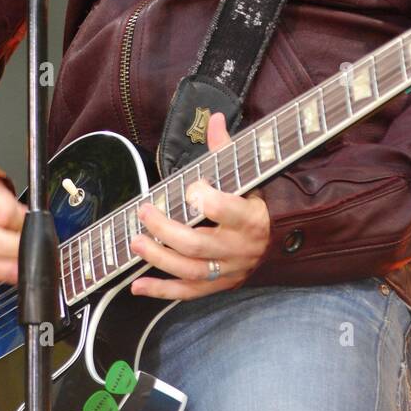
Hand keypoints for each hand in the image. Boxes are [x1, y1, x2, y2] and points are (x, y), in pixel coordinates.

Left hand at [129, 113, 271, 300]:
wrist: (274, 240)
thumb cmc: (253, 204)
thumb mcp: (246, 177)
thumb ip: (226, 150)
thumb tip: (216, 118)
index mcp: (249, 218)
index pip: (225, 209)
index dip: (203, 198)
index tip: (189, 187)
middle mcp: (239, 248)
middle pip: (197, 244)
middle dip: (165, 229)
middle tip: (143, 212)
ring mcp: (227, 270)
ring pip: (189, 270)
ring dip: (158, 258)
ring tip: (135, 242)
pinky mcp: (218, 285)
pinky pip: (188, 293)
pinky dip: (161, 291)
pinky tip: (137, 286)